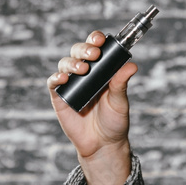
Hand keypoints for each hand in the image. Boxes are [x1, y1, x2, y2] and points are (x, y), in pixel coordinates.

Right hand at [48, 30, 136, 184]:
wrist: (102, 144)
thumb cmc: (114, 122)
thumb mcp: (120, 101)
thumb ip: (121, 83)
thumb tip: (131, 65)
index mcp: (100, 70)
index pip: (95, 47)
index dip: (95, 39)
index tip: (100, 40)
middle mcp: (84, 73)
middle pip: (78, 51)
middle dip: (84, 49)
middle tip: (93, 55)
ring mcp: (71, 84)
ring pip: (65, 63)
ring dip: (72, 62)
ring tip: (83, 69)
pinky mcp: (59, 96)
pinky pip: (53, 82)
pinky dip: (56, 77)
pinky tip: (64, 78)